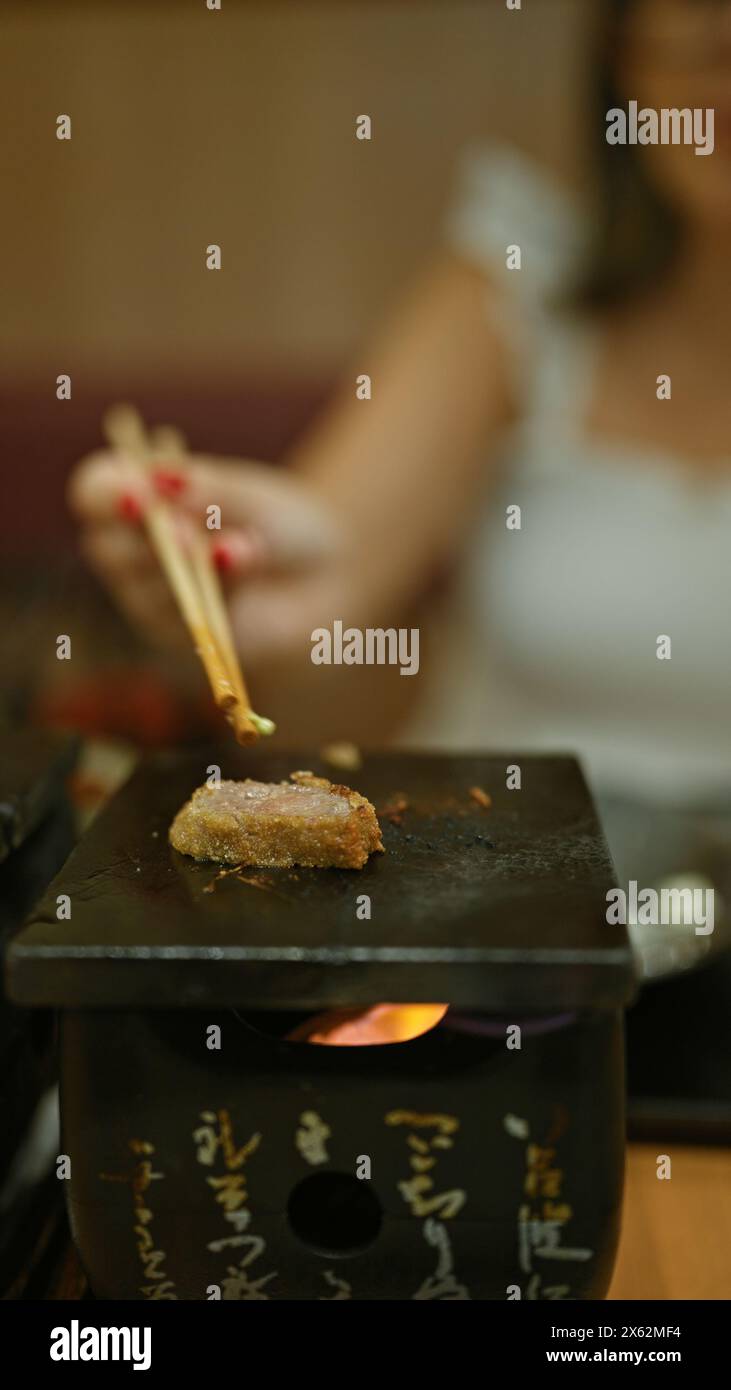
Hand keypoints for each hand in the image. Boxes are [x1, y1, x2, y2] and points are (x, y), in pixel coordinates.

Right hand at [67, 451, 344, 663]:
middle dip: (145, 537)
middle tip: (186, 531)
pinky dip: (214, 590)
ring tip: (241, 547)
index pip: (94, 492)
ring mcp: (153, 597)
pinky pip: (182, 617)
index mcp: (142, 497)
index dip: (106, 493)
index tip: (140, 492)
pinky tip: (244, 567)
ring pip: (142, 586)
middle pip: (105, 545)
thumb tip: (165, 480)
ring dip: (190, 565)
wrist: (331, 579)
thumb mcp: (254, 497)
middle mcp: (135, 548)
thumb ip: (211, 490)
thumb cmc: (284, 526)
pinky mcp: (182, 638)